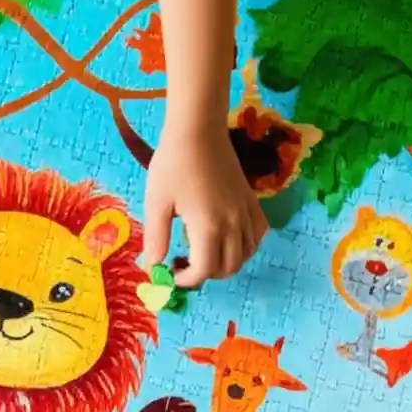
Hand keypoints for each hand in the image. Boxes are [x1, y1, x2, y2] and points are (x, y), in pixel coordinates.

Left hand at [143, 123, 267, 287]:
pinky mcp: (251, 201)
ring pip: (246, 254)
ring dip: (225, 263)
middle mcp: (233, 223)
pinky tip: (225, 238)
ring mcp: (246, 212)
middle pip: (228, 268)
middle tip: (182, 263)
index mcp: (208, 226)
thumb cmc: (172, 164)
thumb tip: (154, 267)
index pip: (205, 270)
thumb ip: (156, 238)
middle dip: (205, 274)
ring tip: (201, 252)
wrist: (198, 131)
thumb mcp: (156, 203)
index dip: (186, 280)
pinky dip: (245, 245)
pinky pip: (258, 234)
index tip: (169, 273)